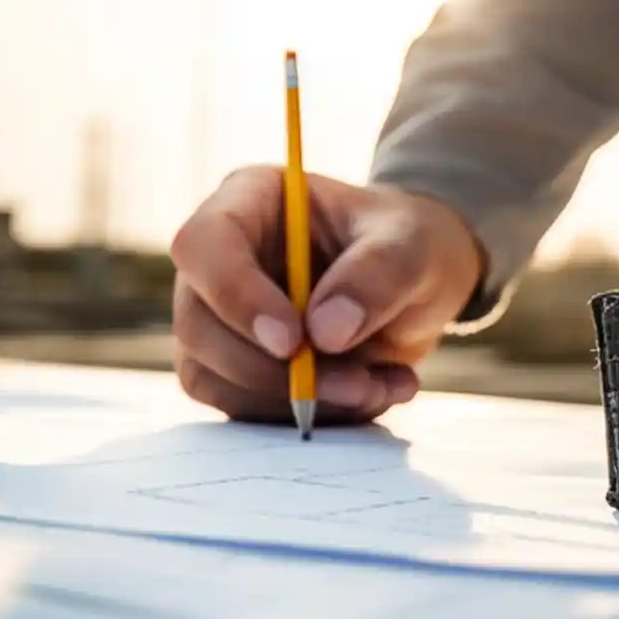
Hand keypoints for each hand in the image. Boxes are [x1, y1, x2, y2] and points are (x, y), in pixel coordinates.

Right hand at [170, 166, 482, 424]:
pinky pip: (244, 408)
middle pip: (198, 325)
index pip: (203, 246)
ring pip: (213, 377)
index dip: (236, 297)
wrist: (420, 284)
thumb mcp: (414, 246)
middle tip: (357, 383)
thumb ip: (376, 276)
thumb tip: (323, 332)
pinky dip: (308, 416)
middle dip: (275, 371)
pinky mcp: (237, 368)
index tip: (294, 341)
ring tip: (377, 387)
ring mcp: (221, 317)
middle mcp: (220, 260)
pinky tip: (370, 395)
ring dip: (294, 401)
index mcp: (250, 201)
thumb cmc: (410, 244)